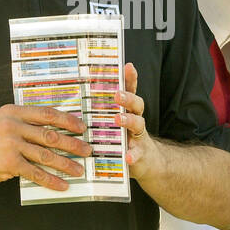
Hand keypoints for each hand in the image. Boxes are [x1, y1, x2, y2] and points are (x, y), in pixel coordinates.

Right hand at [0, 104, 92, 190]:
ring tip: (78, 170)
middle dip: (72, 144)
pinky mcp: (9, 163)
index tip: (81, 127)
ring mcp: (11, 144)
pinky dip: (51, 180)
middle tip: (86, 150)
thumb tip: (51, 132)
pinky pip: (36, 173)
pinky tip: (62, 185)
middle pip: (51, 135)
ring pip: (46, 155)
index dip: (67, 120)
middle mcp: (13, 125)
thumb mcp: (0, 122)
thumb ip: (22, 123)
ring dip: (66, 164)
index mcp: (13, 112)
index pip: (47, 114)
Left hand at [115, 62, 157, 179]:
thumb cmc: (124, 139)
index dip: (130, 79)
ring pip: (138, 124)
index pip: (130, 91)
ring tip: (118, 119)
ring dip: (128, 120)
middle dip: (127, 98)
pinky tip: (127, 156)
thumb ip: (104, 112)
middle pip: (136, 104)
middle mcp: (136, 120)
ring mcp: (139, 136)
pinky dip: (133, 154)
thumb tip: (81, 95)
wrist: (148, 163)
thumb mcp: (115, 124)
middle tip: (116, 94)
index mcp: (128, 111)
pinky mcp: (141, 153)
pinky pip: (137, 153)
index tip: (128, 66)